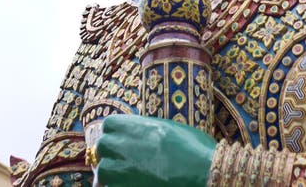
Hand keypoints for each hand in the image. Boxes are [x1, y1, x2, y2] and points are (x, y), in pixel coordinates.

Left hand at [96, 115, 215, 186]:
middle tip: (120, 158)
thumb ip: (148, 131)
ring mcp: (125, 171)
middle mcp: (126, 147)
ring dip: (109, 171)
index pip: (109, 125)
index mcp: (138, 127)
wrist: (203, 173)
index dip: (114, 132)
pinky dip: (117, 185)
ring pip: (102, 170)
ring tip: (122, 175)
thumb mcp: (171, 129)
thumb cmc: (194, 149)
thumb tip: (139, 134)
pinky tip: (129, 184)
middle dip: (109, 152)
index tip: (120, 137)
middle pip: (102, 146)